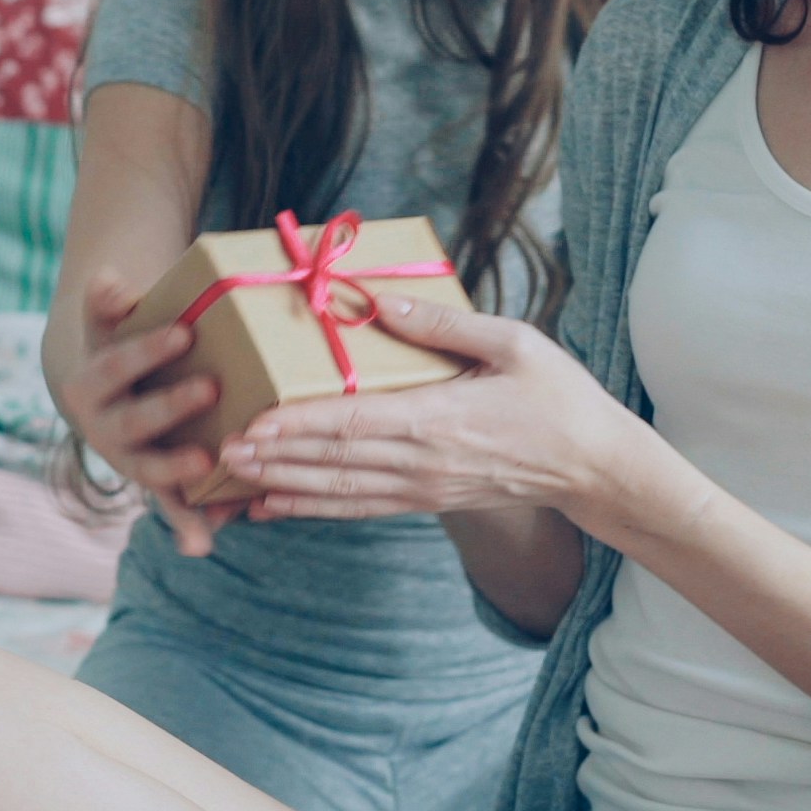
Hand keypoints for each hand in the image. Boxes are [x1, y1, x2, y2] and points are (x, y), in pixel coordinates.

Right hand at [60, 275, 250, 553]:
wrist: (103, 399)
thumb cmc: (118, 348)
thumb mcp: (109, 325)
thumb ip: (108, 304)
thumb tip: (109, 279)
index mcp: (90, 385)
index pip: (116, 364)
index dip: (146, 351)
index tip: (184, 331)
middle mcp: (104, 428)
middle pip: (134, 421)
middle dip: (170, 406)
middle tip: (210, 387)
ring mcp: (128, 460)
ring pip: (149, 472)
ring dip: (176, 472)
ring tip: (205, 463)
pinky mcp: (155, 487)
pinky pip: (171, 509)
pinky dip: (186, 526)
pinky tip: (203, 543)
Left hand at [216, 293, 635, 522]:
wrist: (593, 467)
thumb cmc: (558, 397)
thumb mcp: (515, 344)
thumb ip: (446, 325)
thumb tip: (382, 302)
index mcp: (439, 417)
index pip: (355, 423)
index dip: (300, 425)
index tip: (255, 422)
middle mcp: (422, 461)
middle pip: (334, 461)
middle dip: (272, 456)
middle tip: (217, 451)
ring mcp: (421, 487)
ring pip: (338, 490)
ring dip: (282, 484)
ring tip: (231, 478)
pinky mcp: (424, 501)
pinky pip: (358, 507)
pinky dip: (312, 507)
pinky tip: (273, 504)